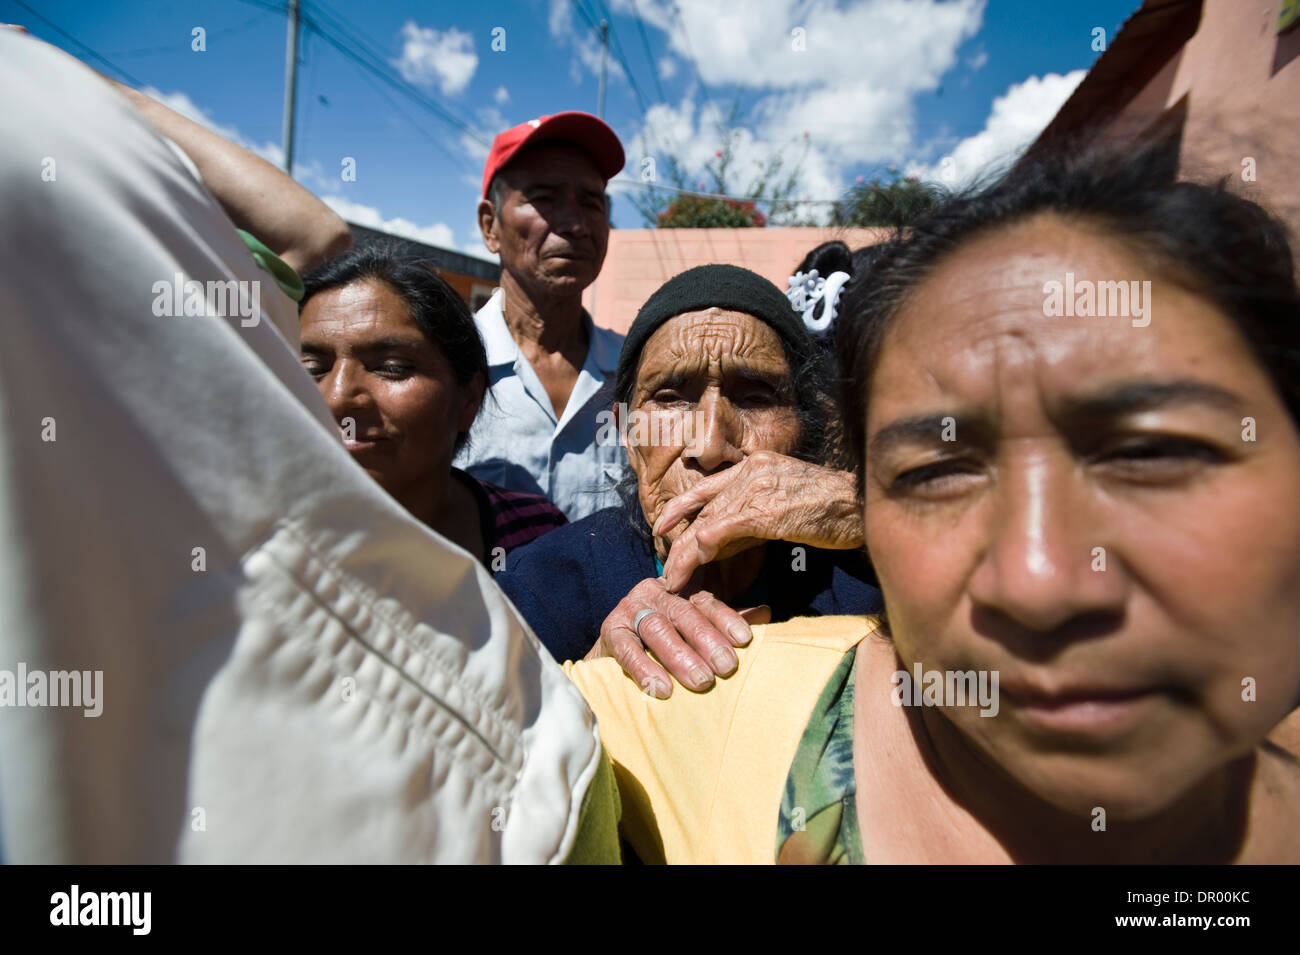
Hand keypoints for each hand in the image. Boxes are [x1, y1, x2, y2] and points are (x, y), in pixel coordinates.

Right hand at [586, 577, 770, 697]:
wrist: (610, 655)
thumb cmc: (662, 643)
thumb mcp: (694, 630)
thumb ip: (725, 621)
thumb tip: (766, 612)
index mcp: (680, 592)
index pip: (706, 602)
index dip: (726, 619)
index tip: (745, 640)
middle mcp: (655, 595)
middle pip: (683, 614)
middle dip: (707, 641)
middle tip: (726, 668)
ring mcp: (630, 611)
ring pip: (657, 630)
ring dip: (680, 656)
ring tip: (701, 682)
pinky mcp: (610, 632)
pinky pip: (628, 651)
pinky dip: (645, 669)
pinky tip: (661, 689)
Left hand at [653, 450, 863, 591]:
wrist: (862, 504)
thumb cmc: (831, 508)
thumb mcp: (785, 502)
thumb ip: (752, 516)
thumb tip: (720, 541)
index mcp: (756, 465)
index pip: (707, 486)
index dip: (680, 506)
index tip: (661, 525)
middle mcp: (753, 471)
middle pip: (704, 510)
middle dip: (679, 543)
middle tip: (666, 571)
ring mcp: (760, 488)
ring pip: (709, 522)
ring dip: (687, 555)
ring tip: (675, 579)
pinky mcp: (769, 510)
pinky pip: (728, 526)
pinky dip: (709, 543)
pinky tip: (697, 560)